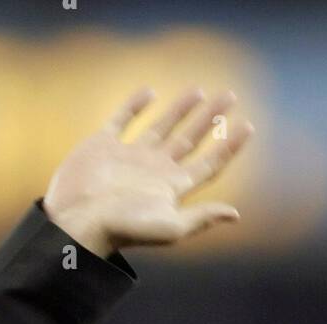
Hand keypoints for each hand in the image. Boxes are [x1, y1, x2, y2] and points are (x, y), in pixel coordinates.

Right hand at [42, 85, 253, 255]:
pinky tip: (150, 93)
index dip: (229, 147)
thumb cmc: (125, 229)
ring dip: (181, 110)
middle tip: (230, 96)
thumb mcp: (170, 227)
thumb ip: (201, 218)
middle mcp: (155, 170)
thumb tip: (236, 214)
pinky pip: (122, 120)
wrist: (78, 222)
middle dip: (211, 120)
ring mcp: (130, 157)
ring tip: (200, 91)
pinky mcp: (104, 145)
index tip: (248, 126)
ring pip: (162, 127)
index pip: (208, 164)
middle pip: (191, 141)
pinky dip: (135, 105)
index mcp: (172, 188)